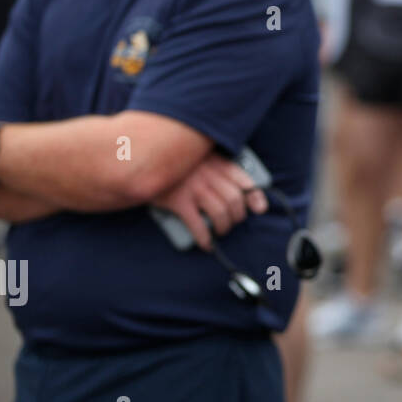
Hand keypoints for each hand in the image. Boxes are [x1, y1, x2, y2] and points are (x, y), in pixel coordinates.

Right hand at [151, 153, 267, 250]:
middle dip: (238, 216)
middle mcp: (209, 175)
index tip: (259, 208)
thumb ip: (217, 168)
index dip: (255, 197)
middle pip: (234, 200)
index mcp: (217, 162)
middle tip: (233, 222)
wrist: (142, 160)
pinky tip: (206, 245)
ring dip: (224, 227)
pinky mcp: (178, 202)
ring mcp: (194, 188)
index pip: (245, 180)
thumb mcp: (199, 156)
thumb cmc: (174, 162)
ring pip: (220, 213)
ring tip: (221, 231)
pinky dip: (205, 238)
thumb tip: (238, 188)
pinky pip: (197, 225)